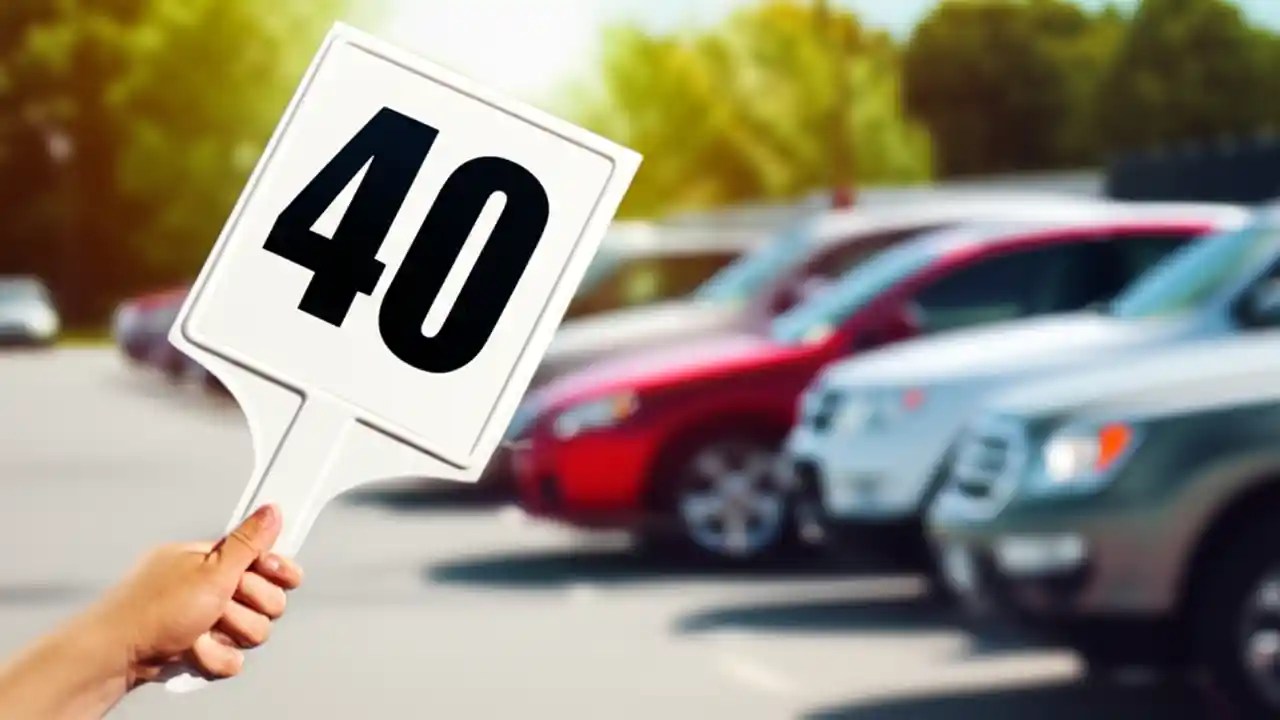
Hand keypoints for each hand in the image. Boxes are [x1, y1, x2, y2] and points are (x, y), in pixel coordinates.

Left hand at [89, 504, 302, 685]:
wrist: (117, 654)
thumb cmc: (151, 607)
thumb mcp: (210, 569)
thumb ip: (248, 543)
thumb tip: (271, 511)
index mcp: (215, 560)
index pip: (269, 561)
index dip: (277, 571)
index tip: (272, 574)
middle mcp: (214, 588)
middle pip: (269, 601)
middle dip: (247, 609)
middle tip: (220, 604)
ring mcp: (209, 620)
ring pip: (254, 632)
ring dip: (226, 635)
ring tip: (198, 629)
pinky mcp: (204, 648)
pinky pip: (232, 658)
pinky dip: (212, 658)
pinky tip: (191, 649)